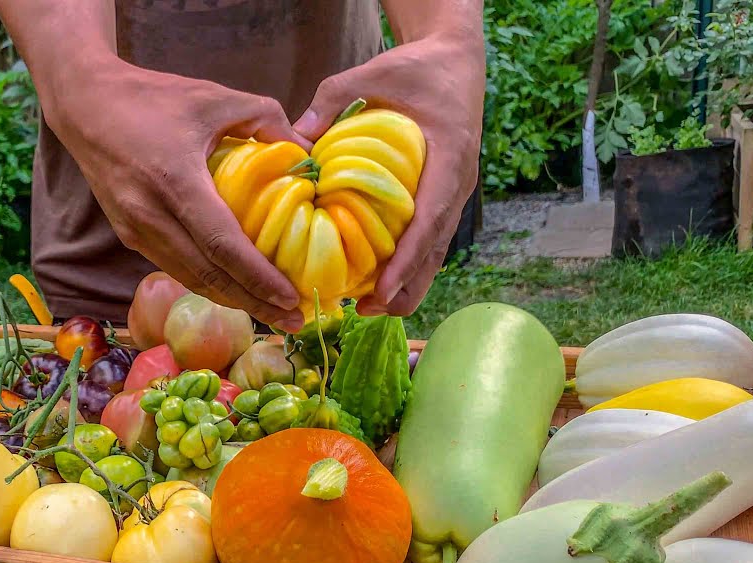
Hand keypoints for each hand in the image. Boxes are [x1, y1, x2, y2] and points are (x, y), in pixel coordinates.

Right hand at [44, 56, 308, 330]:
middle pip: (208, 275)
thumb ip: (266, 118)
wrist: (86, 105)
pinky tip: (236, 288)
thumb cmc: (154, 97)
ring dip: (232, 300)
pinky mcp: (128, 235)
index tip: (292, 298)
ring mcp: (135, 230)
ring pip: (190, 278)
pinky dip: (208, 282)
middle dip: (253, 303)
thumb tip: (308, 151)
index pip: (222, 245)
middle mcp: (150, 214)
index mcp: (174, 181)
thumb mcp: (215, 97)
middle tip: (294, 322)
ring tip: (272, 312)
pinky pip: (175, 267)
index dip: (258, 278)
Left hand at [293, 31, 485, 316]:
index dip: (408, 259)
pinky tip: (378, 283)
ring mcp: (452, 192)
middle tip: (369, 311)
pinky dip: (407, 265)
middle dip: (406, 285)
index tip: (384, 288)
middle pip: (436, 248)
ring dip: (407, 283)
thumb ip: (334, 97)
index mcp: (449, 156)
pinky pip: (427, 238)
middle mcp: (456, 183)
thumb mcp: (374, 72)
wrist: (453, 60)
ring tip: (370, 309)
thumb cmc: (416, 67)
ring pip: (435, 250)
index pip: (430, 218)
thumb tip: (296, 134)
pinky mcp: (442, 196)